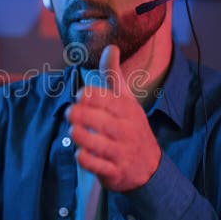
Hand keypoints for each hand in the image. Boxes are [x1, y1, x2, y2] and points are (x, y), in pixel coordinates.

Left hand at [65, 45, 160, 191]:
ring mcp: (121, 153)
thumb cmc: (130, 126)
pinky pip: (99, 166)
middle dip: (84, 116)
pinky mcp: (115, 172)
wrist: (150, 167)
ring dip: (83, 137)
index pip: (110, 101)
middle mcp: (125, 131)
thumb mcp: (126, 100)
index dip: (93, 96)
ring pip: (99, 144)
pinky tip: (79, 154)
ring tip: (73, 130)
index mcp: (127, 110)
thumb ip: (113, 75)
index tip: (80, 95)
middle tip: (70, 112)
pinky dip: (87, 160)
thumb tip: (110, 47)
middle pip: (103, 122)